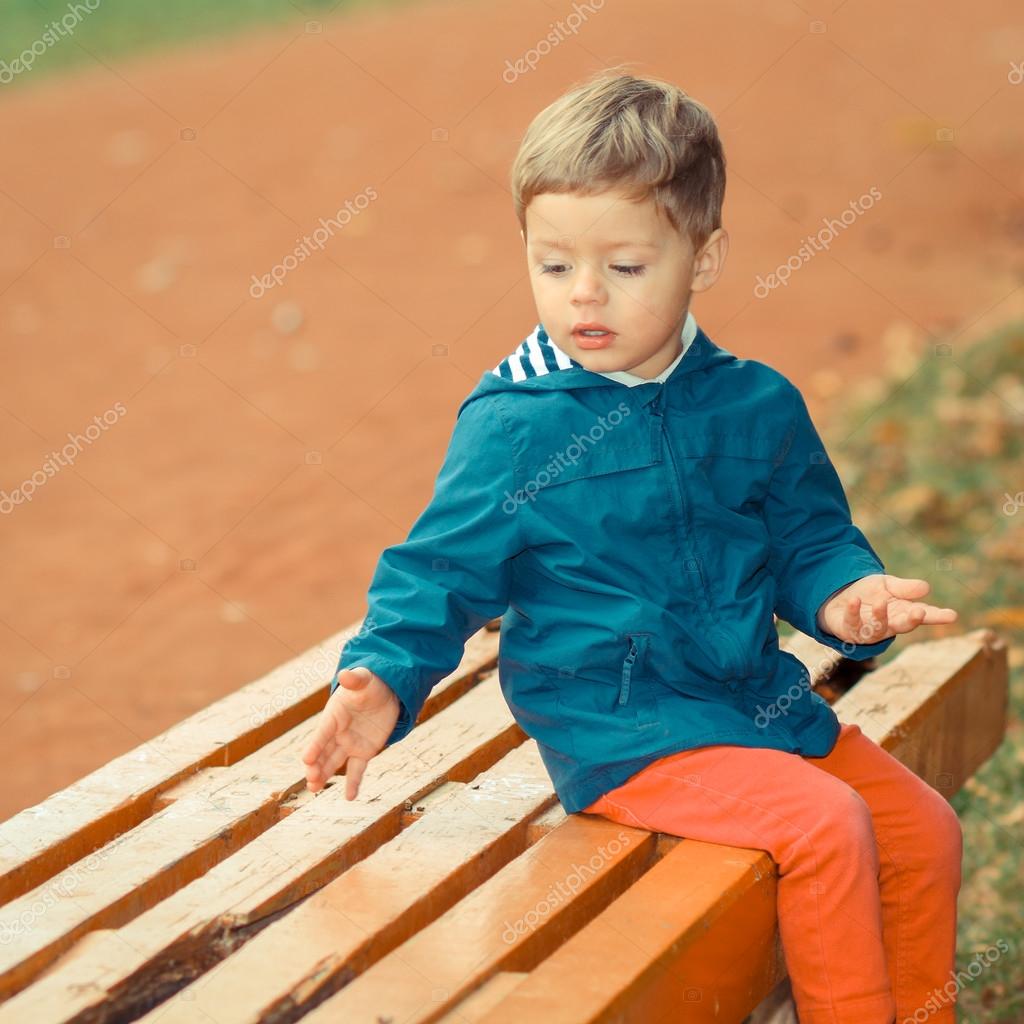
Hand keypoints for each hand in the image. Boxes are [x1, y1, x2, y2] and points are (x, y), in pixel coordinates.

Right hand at [301, 667, 399, 799]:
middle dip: (316, 766)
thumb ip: (355, 679)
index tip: (306, 759)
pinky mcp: (364, 752)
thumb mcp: (364, 679)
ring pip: (334, 762)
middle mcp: (338, 732)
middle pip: (324, 751)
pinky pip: (357, 769)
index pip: (323, 732)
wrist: (387, 692)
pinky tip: (349, 797)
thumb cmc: (370, 684)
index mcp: (334, 715)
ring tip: (314, 790)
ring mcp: (350, 743)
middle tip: (310, 780)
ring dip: (324, 775)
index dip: (315, 745)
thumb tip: (344, 674)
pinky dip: (353, 782)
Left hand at [816, 574, 957, 644]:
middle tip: (920, 613)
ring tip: (880, 603)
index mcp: (902, 613)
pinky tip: (853, 601)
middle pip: (903, 626)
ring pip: (878, 630)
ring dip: (880, 618)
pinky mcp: (849, 632)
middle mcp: (888, 625)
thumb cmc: (868, 593)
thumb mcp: (887, 585)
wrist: (839, 597)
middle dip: (911, 621)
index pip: (923, 614)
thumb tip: (926, 588)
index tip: (952, 615)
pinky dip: (853, 613)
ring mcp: (869, 631)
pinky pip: (852, 625)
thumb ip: (904, 588)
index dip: (937, 616)